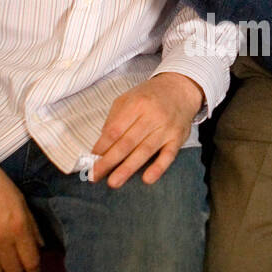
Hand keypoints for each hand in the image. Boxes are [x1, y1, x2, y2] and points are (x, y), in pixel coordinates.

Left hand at [90, 73, 204, 187]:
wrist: (180, 88)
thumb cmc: (149, 96)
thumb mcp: (128, 99)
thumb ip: (114, 119)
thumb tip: (102, 145)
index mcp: (136, 105)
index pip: (115, 129)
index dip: (102, 146)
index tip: (91, 160)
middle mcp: (151, 116)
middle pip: (127, 142)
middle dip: (109, 161)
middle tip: (95, 176)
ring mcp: (165, 129)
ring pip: (145, 151)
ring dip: (128, 168)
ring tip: (114, 182)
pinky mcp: (177, 139)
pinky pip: (168, 156)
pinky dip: (158, 168)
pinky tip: (147, 179)